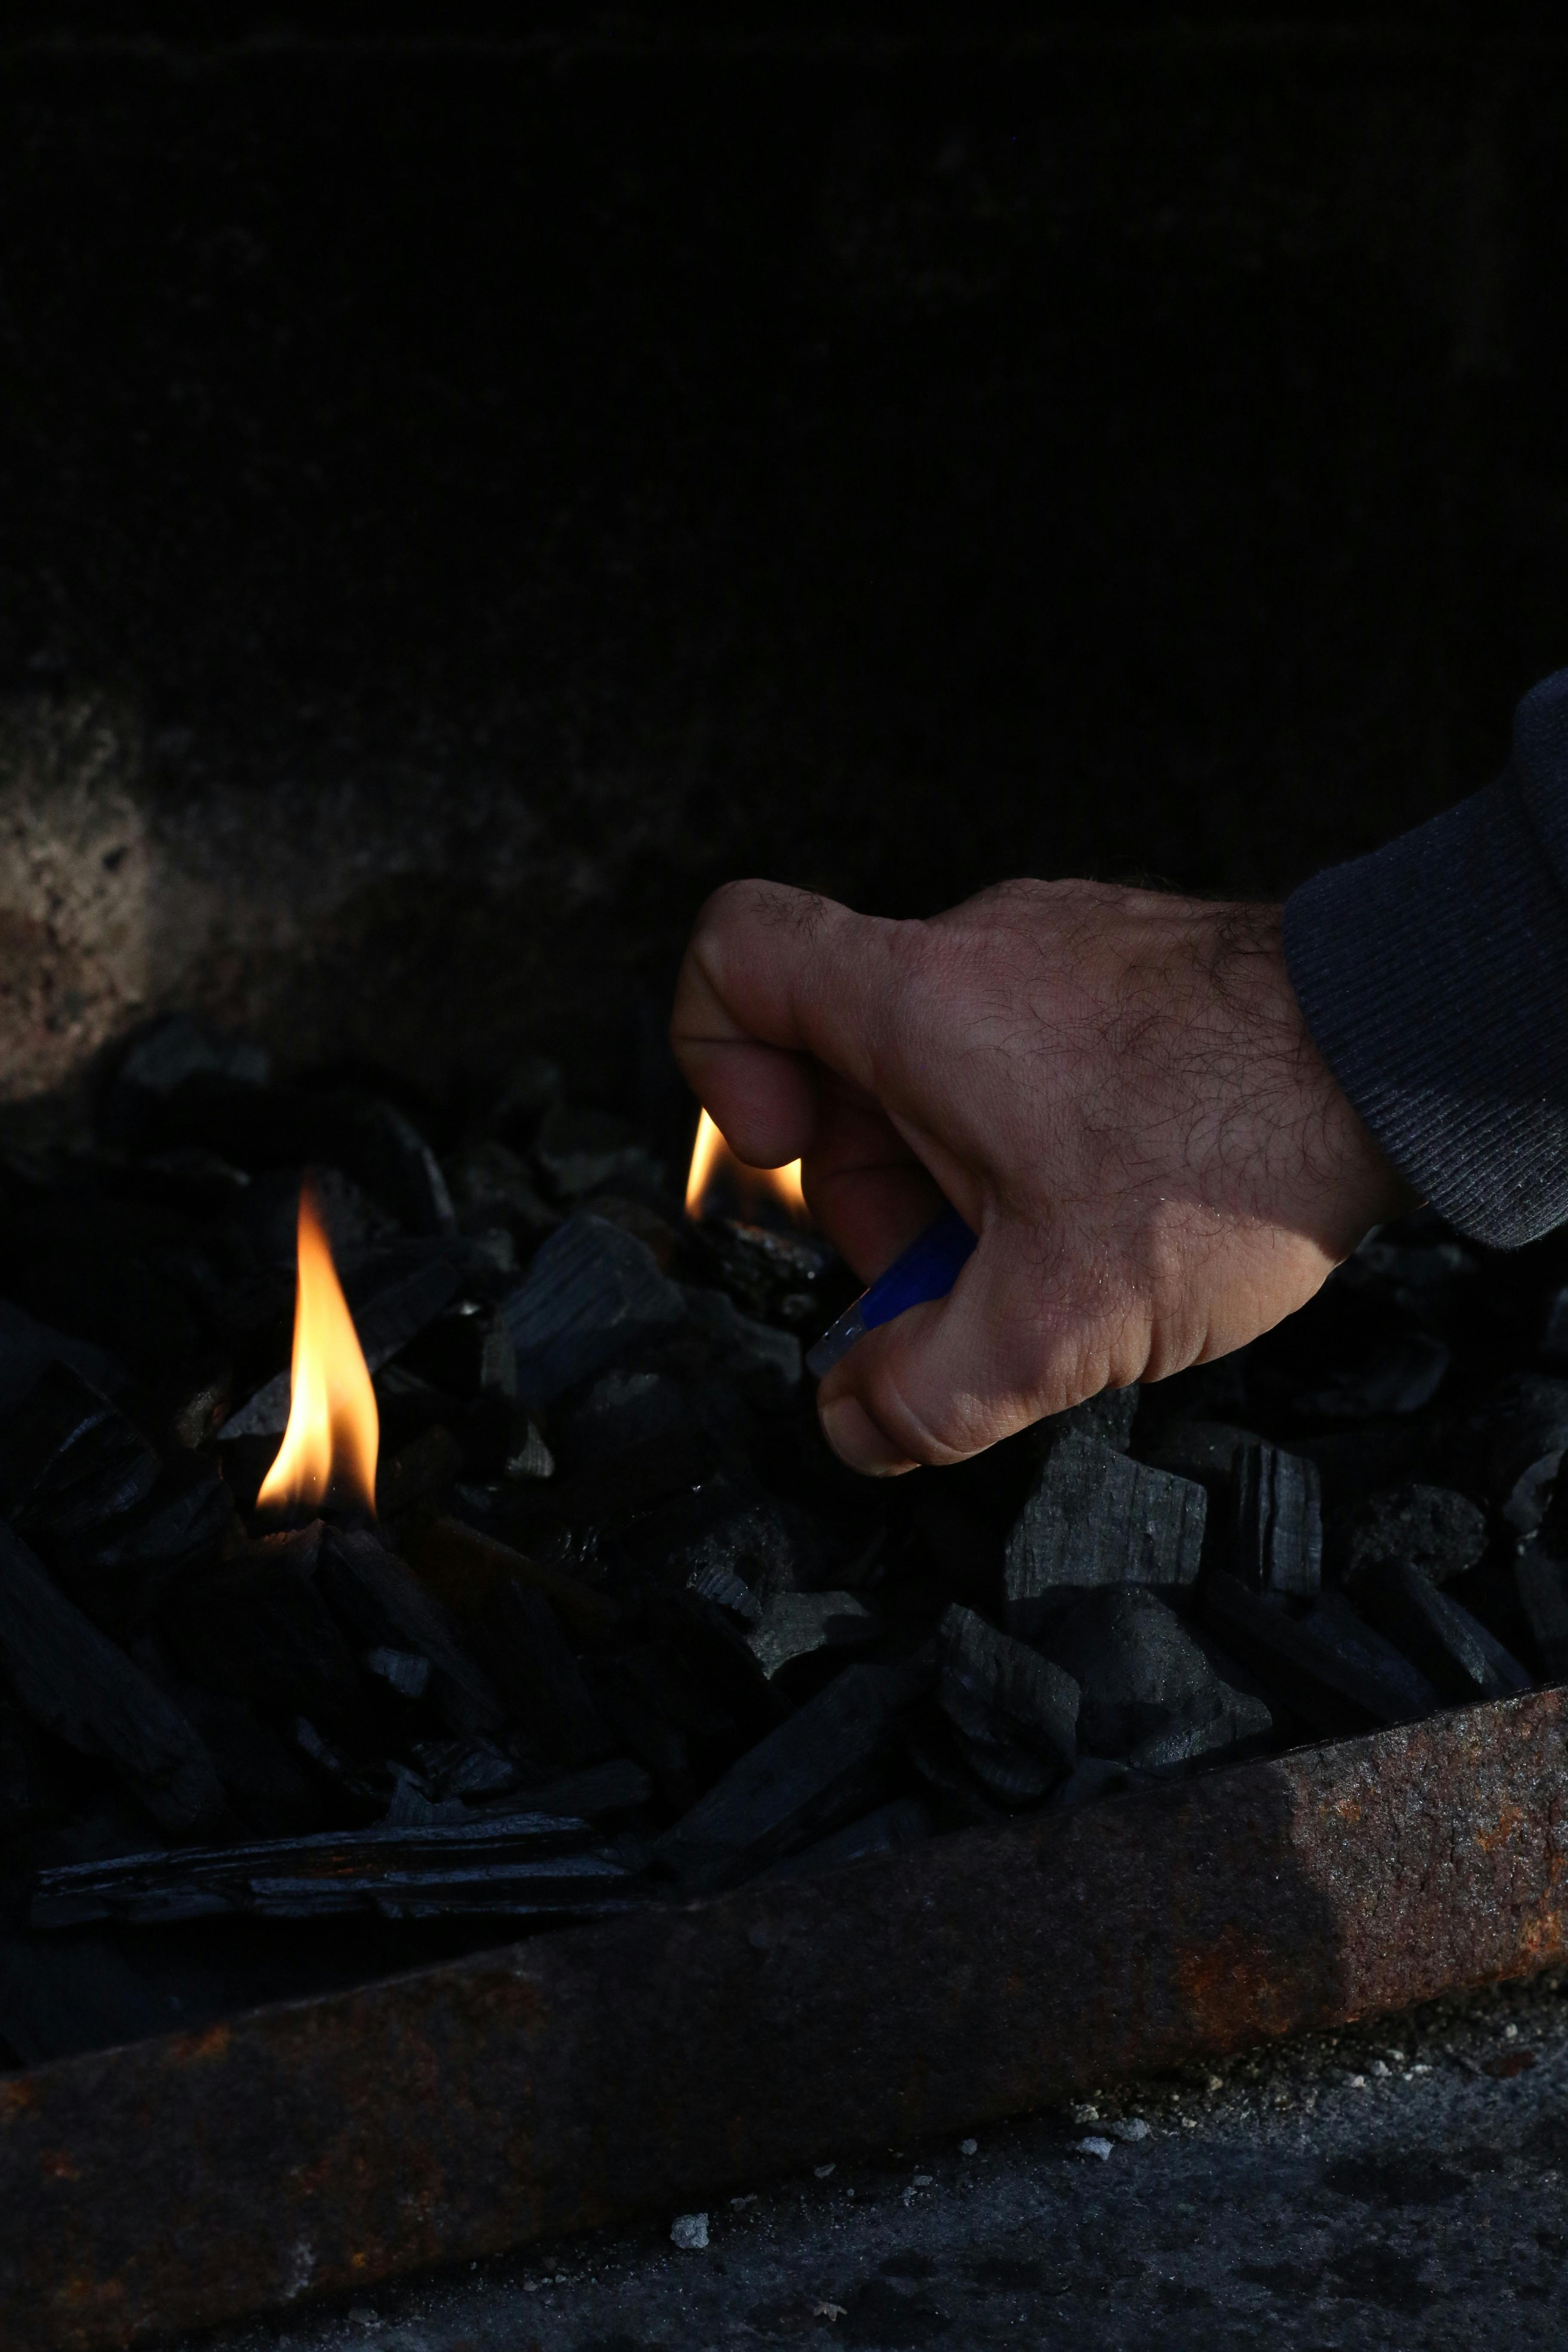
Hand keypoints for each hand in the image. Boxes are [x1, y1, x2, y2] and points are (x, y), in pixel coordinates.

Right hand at [670, 877, 1410, 1474]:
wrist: (1404, 1055)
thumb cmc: (1227, 1158)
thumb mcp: (1051, 1324)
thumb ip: (924, 1394)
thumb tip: (852, 1423)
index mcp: (915, 1003)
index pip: (734, 952)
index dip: (716, 1061)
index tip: (785, 1155)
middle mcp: (974, 947)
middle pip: (846, 1060)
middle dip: (877, 1189)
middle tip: (960, 1280)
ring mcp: (1059, 946)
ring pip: (945, 1066)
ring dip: (964, 1177)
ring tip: (1058, 1259)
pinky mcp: (1131, 967)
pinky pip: (1031, 1049)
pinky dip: (1037, 1136)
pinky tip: (1121, 1209)